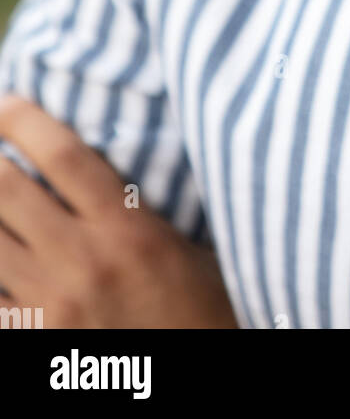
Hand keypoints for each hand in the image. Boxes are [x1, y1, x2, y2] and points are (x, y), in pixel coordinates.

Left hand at [0, 93, 236, 327]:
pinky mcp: (35, 343)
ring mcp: (51, 308)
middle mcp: (83, 262)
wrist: (201, 376)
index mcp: (127, 229)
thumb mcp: (189, 249)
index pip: (63, 155)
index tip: (6, 101)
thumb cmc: (202, 311)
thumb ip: (148, 208)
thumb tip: (114, 162)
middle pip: (6, 190)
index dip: (23, 120)